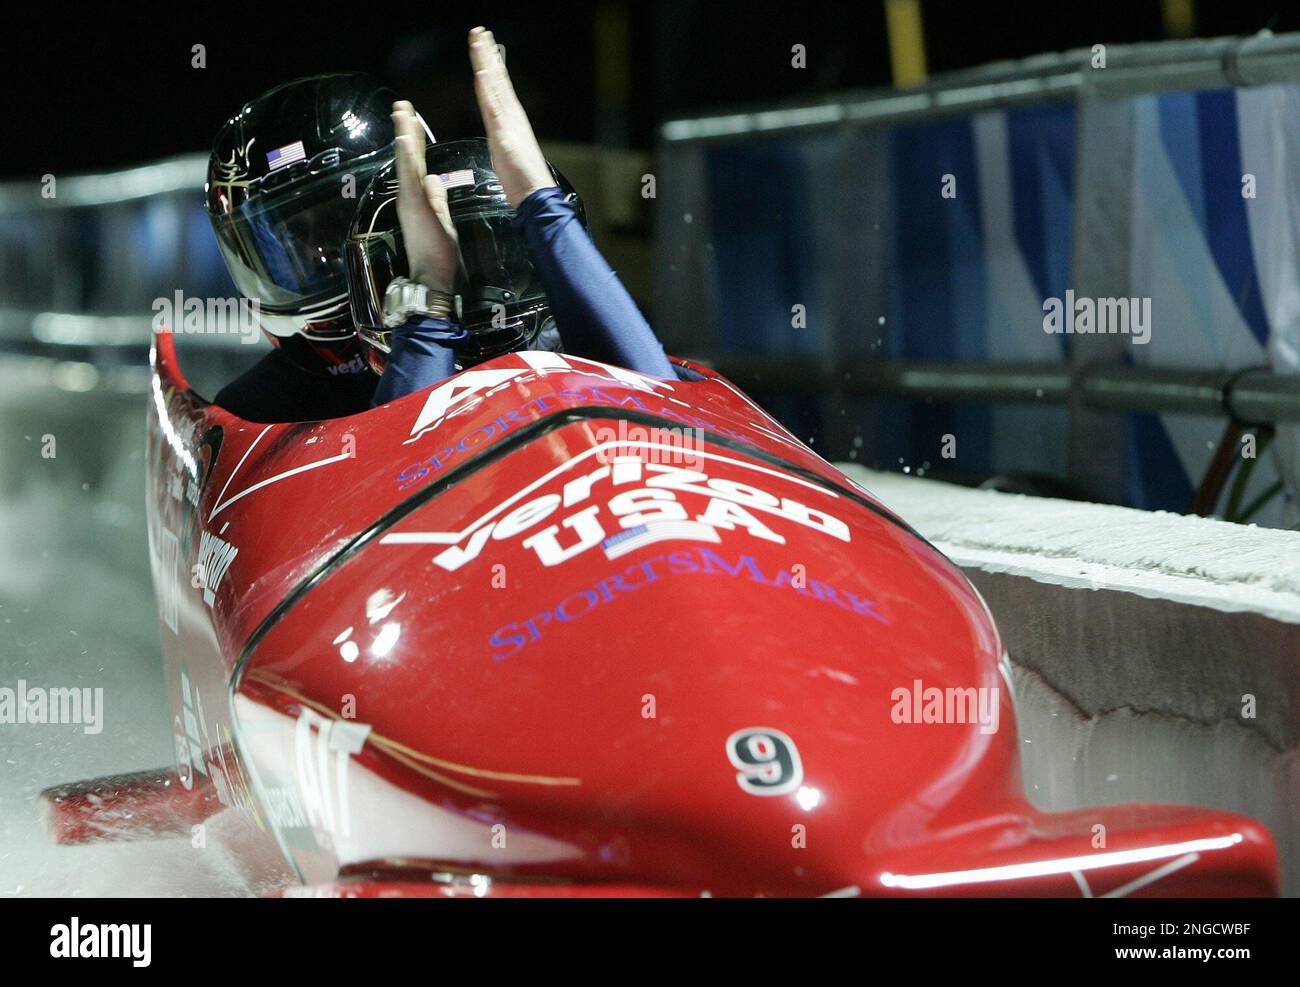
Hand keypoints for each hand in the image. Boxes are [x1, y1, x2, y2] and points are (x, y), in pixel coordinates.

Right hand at [391, 101, 457, 293]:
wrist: (431, 275)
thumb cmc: (437, 252)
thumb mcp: (439, 218)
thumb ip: (436, 197)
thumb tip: (435, 180)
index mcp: (416, 197)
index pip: (416, 162)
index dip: (413, 140)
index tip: (411, 119)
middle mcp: (409, 195)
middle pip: (407, 156)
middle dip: (405, 129)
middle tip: (402, 105)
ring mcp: (409, 199)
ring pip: (406, 160)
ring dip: (403, 135)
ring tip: (401, 112)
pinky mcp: (413, 205)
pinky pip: (410, 175)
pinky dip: (407, 156)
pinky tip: (405, 138)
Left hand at [468, 26, 555, 207]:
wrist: (535, 195)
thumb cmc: (523, 180)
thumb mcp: (507, 153)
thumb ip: (502, 136)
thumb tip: (498, 127)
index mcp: (511, 120)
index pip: (498, 86)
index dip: (491, 64)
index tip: (484, 45)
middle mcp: (511, 117)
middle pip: (497, 79)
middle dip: (488, 54)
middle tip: (480, 31)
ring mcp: (508, 124)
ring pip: (495, 86)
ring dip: (487, 62)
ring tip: (479, 40)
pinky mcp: (504, 135)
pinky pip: (493, 108)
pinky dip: (488, 89)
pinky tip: (482, 74)